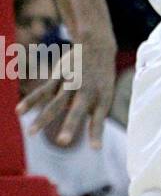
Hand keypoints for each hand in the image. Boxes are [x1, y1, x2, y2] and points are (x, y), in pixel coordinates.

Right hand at [16, 31, 115, 147]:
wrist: (96, 47)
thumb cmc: (102, 80)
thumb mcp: (106, 96)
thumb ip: (97, 118)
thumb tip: (95, 143)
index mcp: (101, 99)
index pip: (99, 120)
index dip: (97, 134)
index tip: (96, 148)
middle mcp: (86, 92)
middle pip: (76, 111)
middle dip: (69, 126)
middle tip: (63, 142)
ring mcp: (71, 83)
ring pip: (54, 103)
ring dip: (42, 119)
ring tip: (31, 133)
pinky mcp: (58, 77)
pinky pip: (43, 91)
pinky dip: (31, 101)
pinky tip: (19, 112)